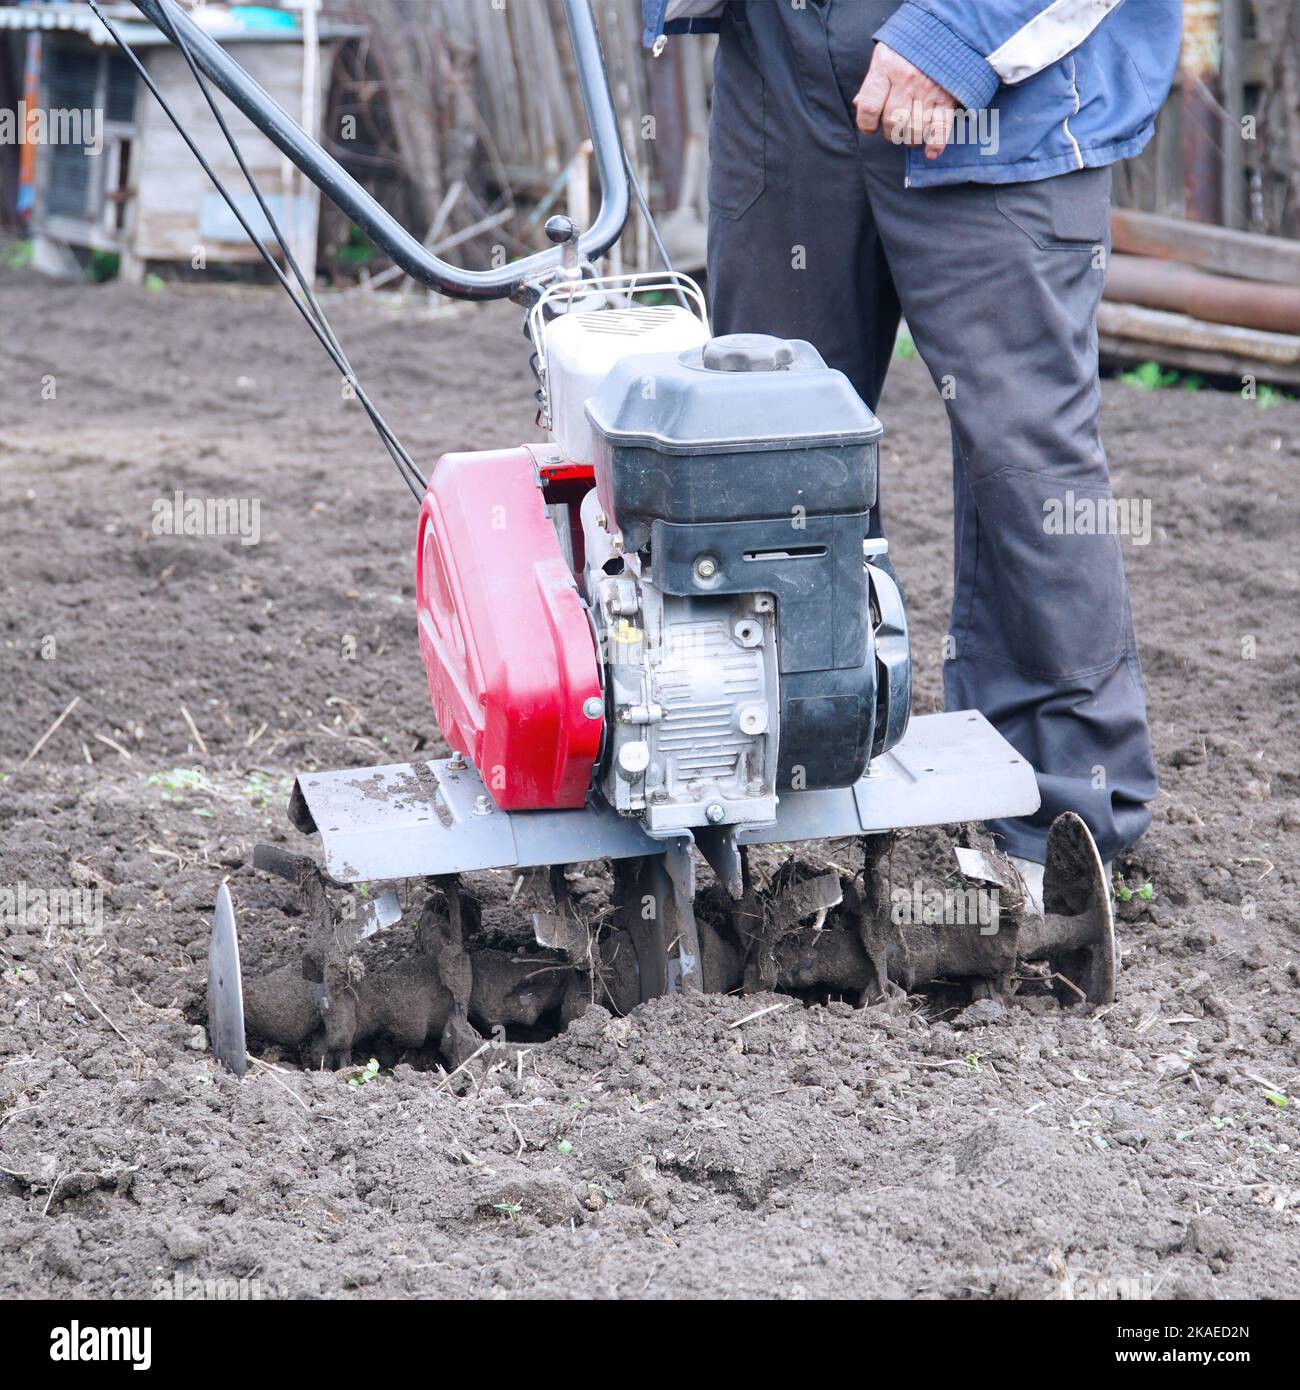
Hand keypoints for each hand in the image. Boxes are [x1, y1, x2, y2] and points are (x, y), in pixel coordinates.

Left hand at [854, 42, 957, 160]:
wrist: (947, 29)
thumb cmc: (910, 46)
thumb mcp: (886, 55)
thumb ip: (874, 81)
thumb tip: (860, 105)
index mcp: (887, 68)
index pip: (869, 106)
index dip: (866, 123)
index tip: (869, 127)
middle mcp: (907, 80)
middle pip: (892, 121)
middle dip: (890, 131)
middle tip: (893, 128)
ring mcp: (929, 90)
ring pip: (914, 129)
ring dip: (909, 138)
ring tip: (909, 135)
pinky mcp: (948, 98)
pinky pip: (941, 128)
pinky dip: (935, 145)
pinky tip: (930, 152)